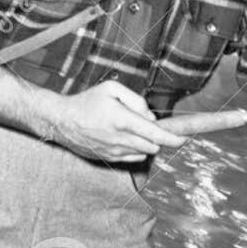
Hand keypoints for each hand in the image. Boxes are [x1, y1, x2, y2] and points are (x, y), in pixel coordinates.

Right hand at [44, 79, 184, 163]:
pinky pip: (133, 157)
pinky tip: (125, 137)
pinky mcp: (109, 159)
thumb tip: (151, 118)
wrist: (62, 121)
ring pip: (144, 152)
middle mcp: (119, 139)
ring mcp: (114, 152)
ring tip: (132, 129)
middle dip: (159, 137)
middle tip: (150, 125)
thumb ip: (136, 100)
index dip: (173, 138)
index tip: (184, 138)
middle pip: (154, 145)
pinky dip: (136, 149)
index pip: (155, 134)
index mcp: (121, 119)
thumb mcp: (111, 88)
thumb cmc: (88, 101)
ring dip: (147, 142)